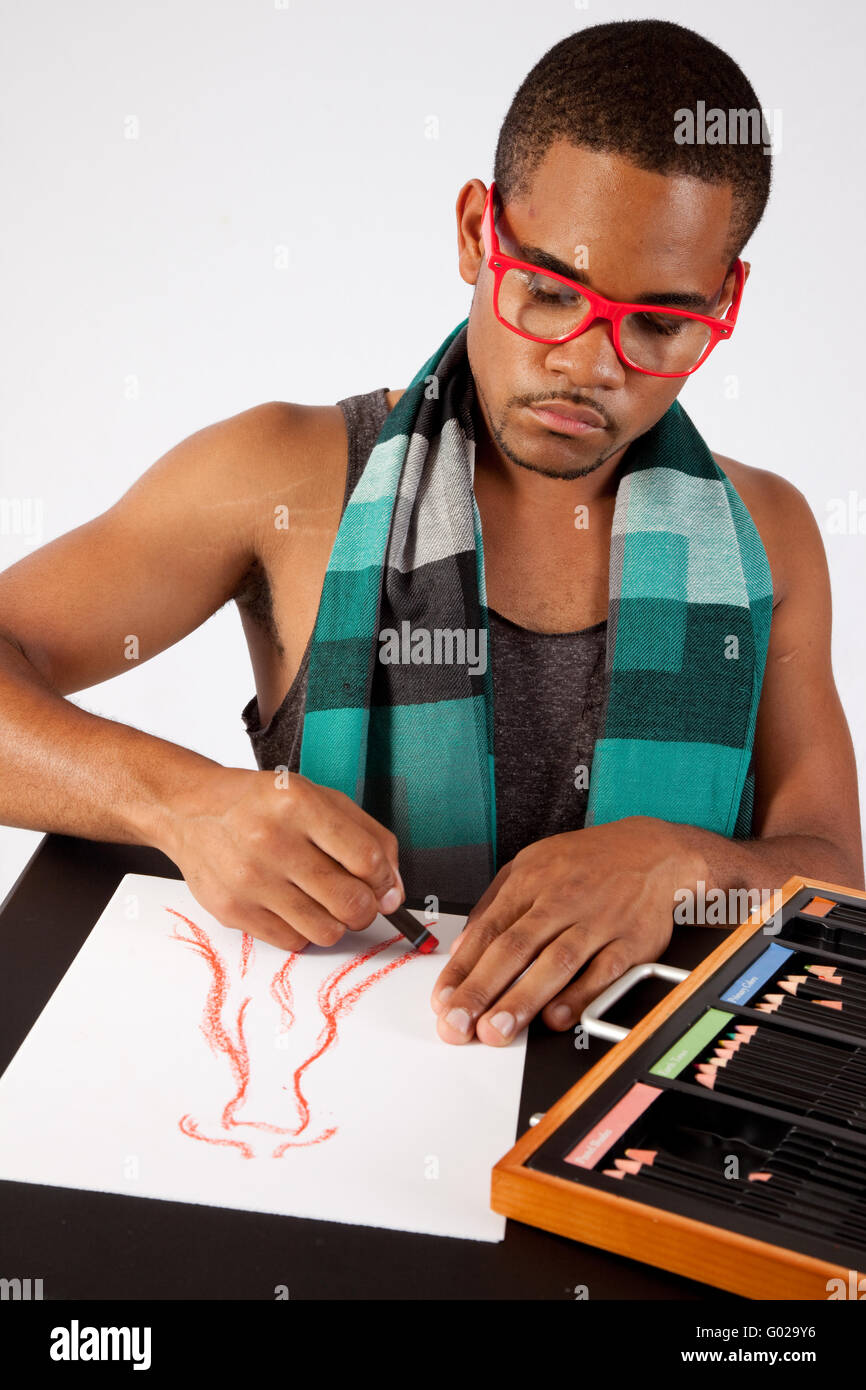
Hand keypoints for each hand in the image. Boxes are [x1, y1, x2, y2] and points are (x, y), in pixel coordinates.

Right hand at [156, 766, 403, 951]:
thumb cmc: (262, 803)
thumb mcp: (319, 797)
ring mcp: (250, 880)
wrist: (191, 810)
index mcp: (298, 805)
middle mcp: (272, 842)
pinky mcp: (233, 910)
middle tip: (358, 898)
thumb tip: (394, 889)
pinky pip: (293, 941)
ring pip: (326, 931)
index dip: (386, 880)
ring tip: (325, 901)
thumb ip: (367, 836)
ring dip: (337, 922)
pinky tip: (295, 905)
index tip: (385, 885)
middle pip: (350, 902)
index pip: (367, 859)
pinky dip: (304, 930)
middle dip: (366, 907)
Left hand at [430, 816, 701, 1044]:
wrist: (653, 850)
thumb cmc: (587, 862)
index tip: (443, 1001)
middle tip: (459, 1024)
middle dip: (482, 989)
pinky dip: (579, 996)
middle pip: (515, 947)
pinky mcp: (631, 941)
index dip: (462, 969)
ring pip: (555, 962)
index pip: (487, 930)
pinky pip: (603, 972)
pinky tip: (555, 1018)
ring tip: (496, 1030)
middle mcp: (561, 900)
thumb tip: (463, 947)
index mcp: (531, 880)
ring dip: (523, 999)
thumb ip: (494, 905)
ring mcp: (597, 921)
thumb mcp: (532, 864)